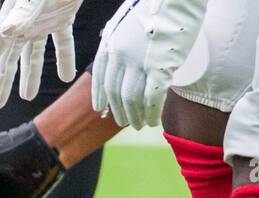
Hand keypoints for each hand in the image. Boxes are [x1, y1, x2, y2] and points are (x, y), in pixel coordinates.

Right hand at [0, 0, 84, 107]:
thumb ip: (23, 13)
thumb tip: (6, 33)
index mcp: (12, 18)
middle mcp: (23, 23)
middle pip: (9, 57)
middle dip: (2, 81)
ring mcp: (42, 20)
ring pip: (33, 54)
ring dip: (30, 76)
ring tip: (27, 97)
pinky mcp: (62, 16)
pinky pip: (62, 42)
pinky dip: (64, 59)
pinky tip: (66, 76)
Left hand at [91, 0, 208, 128]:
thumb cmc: (157, 2)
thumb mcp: (128, 21)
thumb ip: (124, 40)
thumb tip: (126, 57)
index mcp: (110, 44)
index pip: (100, 77)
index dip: (99, 95)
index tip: (100, 109)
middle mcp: (120, 56)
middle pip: (115, 92)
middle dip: (119, 110)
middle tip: (125, 122)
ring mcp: (138, 62)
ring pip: (131, 98)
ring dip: (135, 115)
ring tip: (140, 125)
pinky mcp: (160, 66)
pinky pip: (152, 97)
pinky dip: (152, 112)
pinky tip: (153, 121)